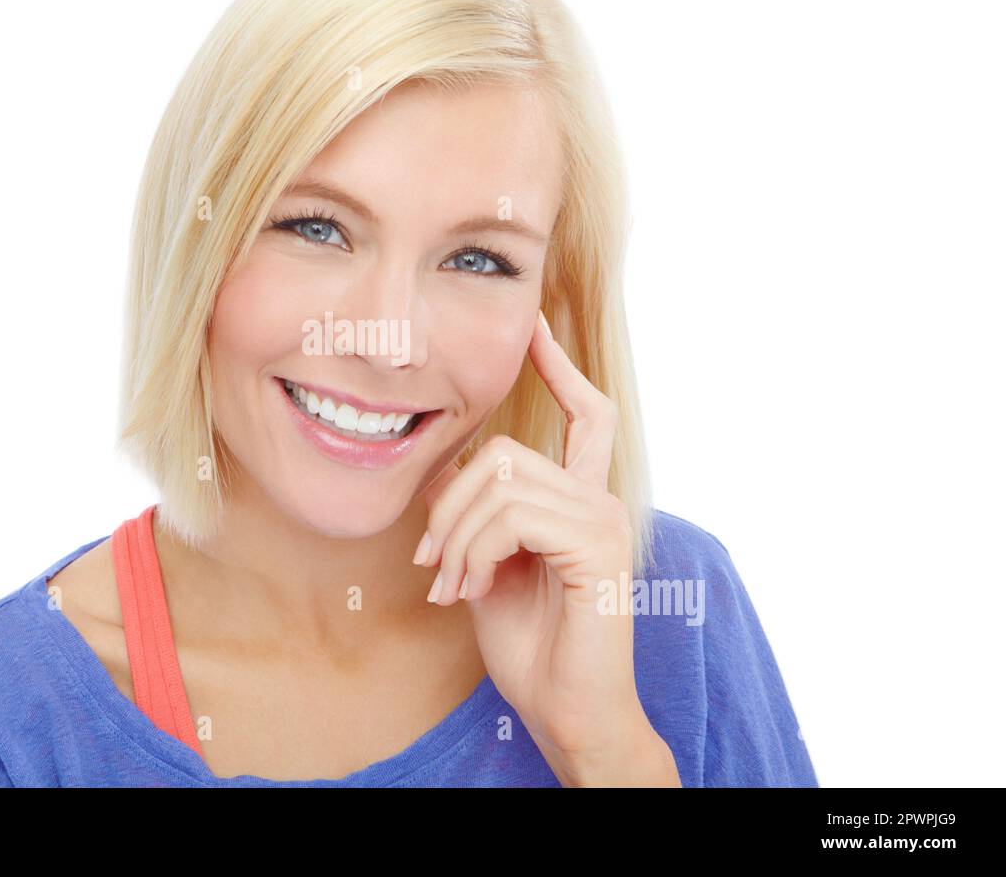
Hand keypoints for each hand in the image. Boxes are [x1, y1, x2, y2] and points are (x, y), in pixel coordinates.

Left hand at [414, 309, 677, 785]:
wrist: (565, 711)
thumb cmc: (529, 645)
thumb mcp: (486, 566)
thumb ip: (475, 514)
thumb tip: (447, 469)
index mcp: (579, 499)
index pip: (584, 413)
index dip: (558, 367)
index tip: (532, 325)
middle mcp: (600, 500)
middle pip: (504, 451)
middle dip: (449, 504)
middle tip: (434, 563)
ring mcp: (604, 520)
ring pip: (501, 481)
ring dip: (457, 537)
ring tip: (453, 586)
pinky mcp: (598, 547)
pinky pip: (513, 515)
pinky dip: (475, 552)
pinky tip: (471, 591)